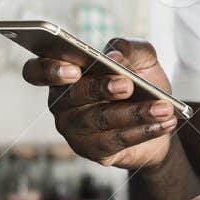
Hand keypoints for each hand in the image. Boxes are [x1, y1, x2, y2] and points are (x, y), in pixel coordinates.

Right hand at [20, 37, 178, 168]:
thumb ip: (129, 48)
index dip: (48, 70)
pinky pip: (115, 141)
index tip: (73, 68)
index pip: (35, 71)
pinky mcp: (92, 151)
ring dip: (133, 113)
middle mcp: (61, 103)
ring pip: (98, 120)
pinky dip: (142, 131)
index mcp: (63, 74)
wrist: (159, 118)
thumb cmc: (141, 83)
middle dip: (100, 89)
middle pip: (71, 96)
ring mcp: (74, 130)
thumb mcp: (141, 59)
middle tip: (127, 85)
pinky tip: (164, 123)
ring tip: (162, 107)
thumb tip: (114, 57)